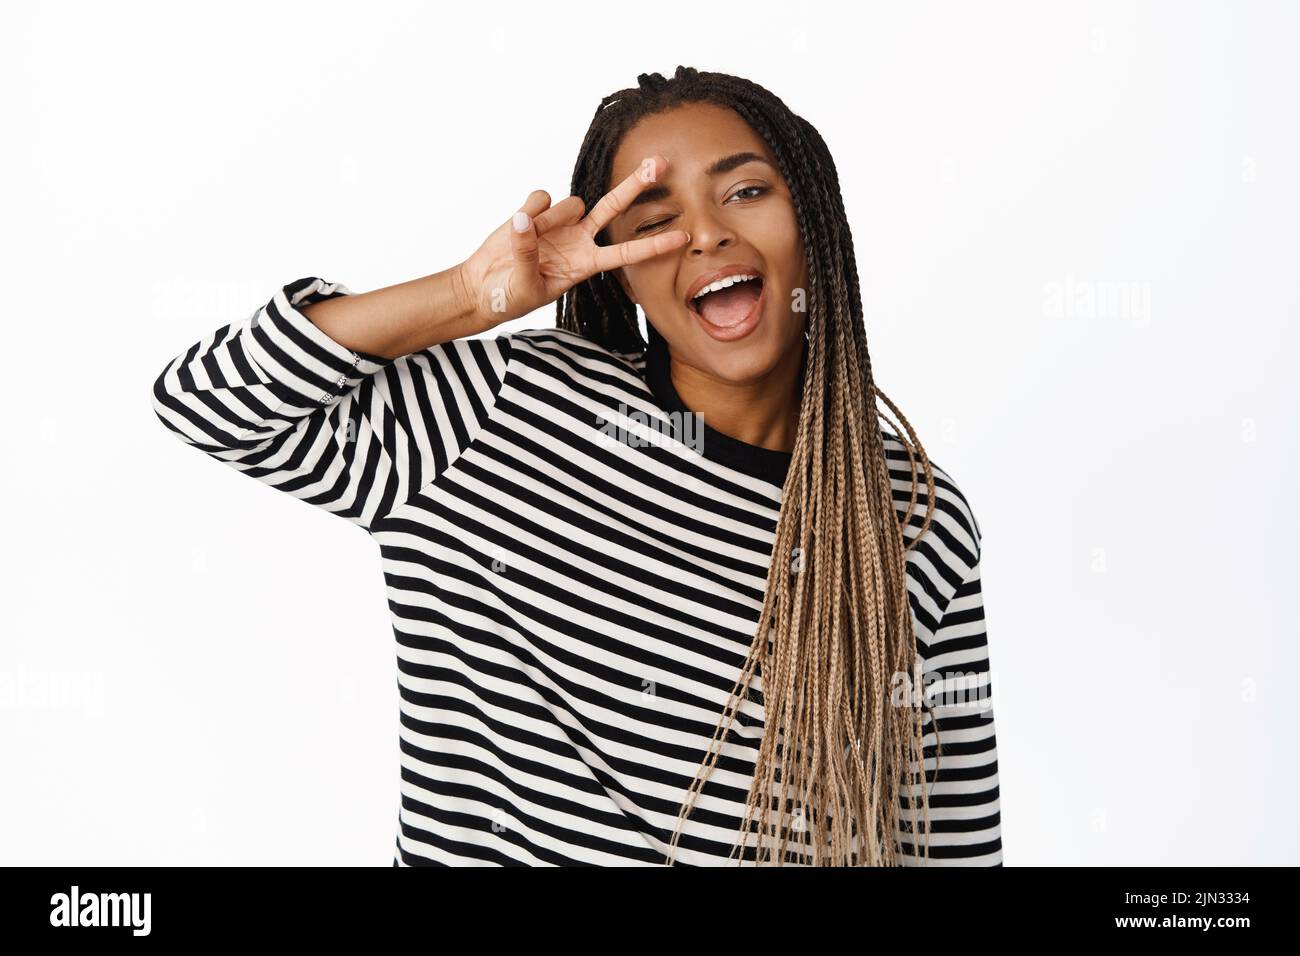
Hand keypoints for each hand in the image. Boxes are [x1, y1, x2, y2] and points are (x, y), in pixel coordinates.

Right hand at [455, 154, 688, 329]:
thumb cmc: (509, 296)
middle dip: (635, 184)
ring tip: (528, 238)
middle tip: (659, 163)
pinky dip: (530, 209)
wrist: (483, 286)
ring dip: (551, 218)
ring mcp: (560, 223)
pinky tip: (517, 224)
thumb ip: (527, 253)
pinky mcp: (537, 211)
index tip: (683, 238)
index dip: (654, 246)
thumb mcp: (524, 285)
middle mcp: (579, 239)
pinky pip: (541, 197)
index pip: (626, 254)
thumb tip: (524, 220)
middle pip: (614, 206)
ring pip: (571, 202)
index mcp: (585, 264)